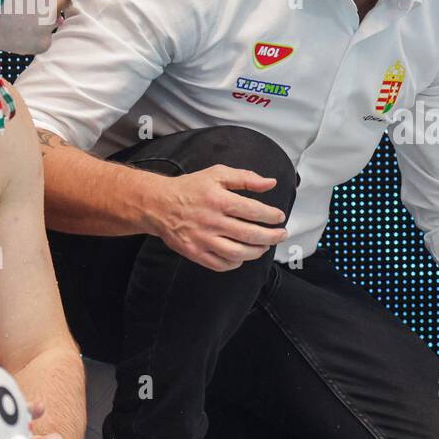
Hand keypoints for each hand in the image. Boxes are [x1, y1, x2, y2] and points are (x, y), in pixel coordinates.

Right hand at [152, 165, 287, 271]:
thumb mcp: (217, 174)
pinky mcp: (194, 252)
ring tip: (265, 247)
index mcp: (218, 199)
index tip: (279, 217)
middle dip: (271, 237)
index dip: (271, 216)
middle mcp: (211, 220)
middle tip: (281, 235)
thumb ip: (246, 178)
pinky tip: (242, 256)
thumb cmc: (190, 188)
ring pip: (237, 253)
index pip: (253, 210)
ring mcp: (202, 239)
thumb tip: (270, 183)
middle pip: (249, 234)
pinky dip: (235, 263)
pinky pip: (220, 264)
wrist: (158, 204)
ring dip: (257, 252)